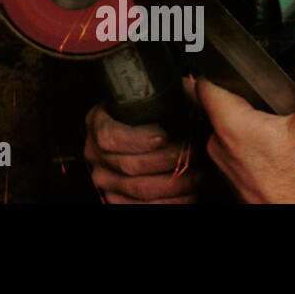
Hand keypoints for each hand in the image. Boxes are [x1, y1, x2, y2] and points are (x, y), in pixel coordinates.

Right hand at [83, 102, 204, 202]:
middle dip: (169, 161)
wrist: (145, 149)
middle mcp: (95, 154)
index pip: (109, 135)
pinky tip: (190, 193)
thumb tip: (199, 86)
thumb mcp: (151, 103)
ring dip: (177, 183)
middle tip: (193, 154)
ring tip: (198, 172)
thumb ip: (167, 94)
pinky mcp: (116, 202)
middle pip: (130, 165)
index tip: (164, 135)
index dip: (138, 138)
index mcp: (98, 124)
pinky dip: (173, 202)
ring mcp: (105, 181)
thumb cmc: (153, 124)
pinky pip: (144, 207)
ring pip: (141, 189)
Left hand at [196, 47, 294, 203]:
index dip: (214, 70)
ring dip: (248, 124)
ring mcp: (225, 166)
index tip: (225, 62)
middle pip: (219, 107)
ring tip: (278, 128)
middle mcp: (220, 146)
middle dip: (242, 99)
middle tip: (269, 99)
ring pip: (229, 131)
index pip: (204, 85)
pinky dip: (252, 146)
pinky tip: (277, 149)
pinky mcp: (235, 181)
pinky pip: (237, 153)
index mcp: (231, 125)